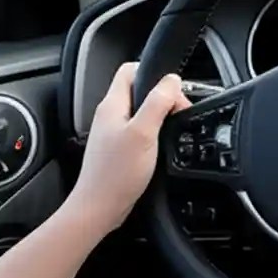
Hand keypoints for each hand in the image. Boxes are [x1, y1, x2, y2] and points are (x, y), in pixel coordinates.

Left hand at [65, 63, 189, 234]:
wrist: (100, 208)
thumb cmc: (116, 174)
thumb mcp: (143, 132)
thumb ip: (158, 102)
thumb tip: (172, 80)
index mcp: (112, 105)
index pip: (130, 70)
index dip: (154, 73)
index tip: (173, 92)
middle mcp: (111, 115)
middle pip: (141, 90)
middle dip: (164, 97)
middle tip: (177, 114)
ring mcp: (114, 131)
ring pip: (143, 110)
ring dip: (162, 115)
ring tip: (172, 129)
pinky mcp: (120, 147)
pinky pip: (142, 128)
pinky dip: (156, 131)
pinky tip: (163, 145)